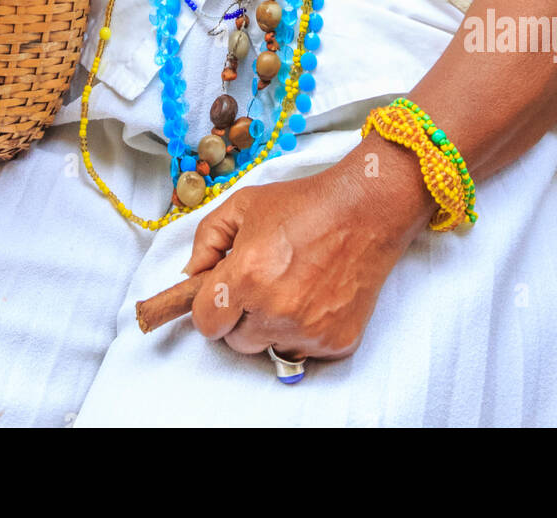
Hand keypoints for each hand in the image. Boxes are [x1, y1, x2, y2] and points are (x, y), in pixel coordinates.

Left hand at [183, 150, 429, 360]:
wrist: (364, 210)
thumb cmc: (304, 204)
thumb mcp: (243, 205)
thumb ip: (206, 239)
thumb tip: (193, 274)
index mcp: (246, 275)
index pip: (206, 322)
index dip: (210, 307)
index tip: (221, 296)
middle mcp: (275, 309)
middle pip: (235, 341)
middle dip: (240, 317)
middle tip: (259, 286)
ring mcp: (307, 330)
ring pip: (269, 348)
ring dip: (271, 326)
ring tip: (290, 287)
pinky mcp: (335, 342)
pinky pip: (304, 352)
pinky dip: (304, 331)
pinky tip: (314, 296)